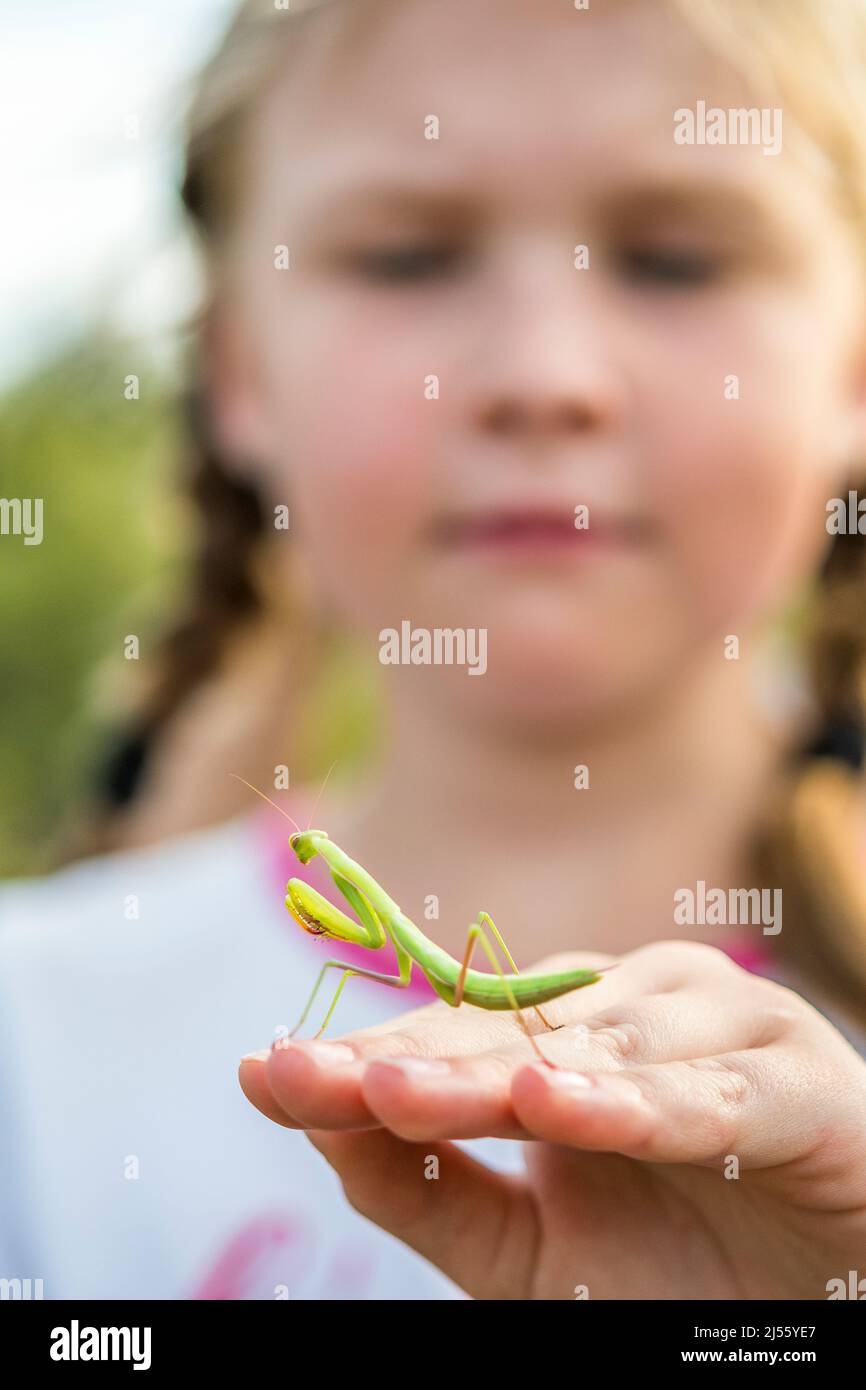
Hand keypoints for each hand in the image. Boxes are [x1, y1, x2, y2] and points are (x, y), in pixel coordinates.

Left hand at [239, 941, 865, 1298]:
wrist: (827, 1294)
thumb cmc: (676, 1265)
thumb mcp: (527, 1250)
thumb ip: (430, 1187)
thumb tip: (317, 1125)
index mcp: (571, 1030)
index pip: (451, 1038)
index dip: (364, 1059)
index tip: (264, 1074)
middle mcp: (636, 1006)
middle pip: (505, 1035)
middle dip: (405, 1064)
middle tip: (305, 1081)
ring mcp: (719, 1026)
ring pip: (595, 1050)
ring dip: (498, 1073)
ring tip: (398, 1093)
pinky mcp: (797, 1077)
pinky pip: (708, 1096)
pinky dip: (635, 1102)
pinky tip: (556, 1105)